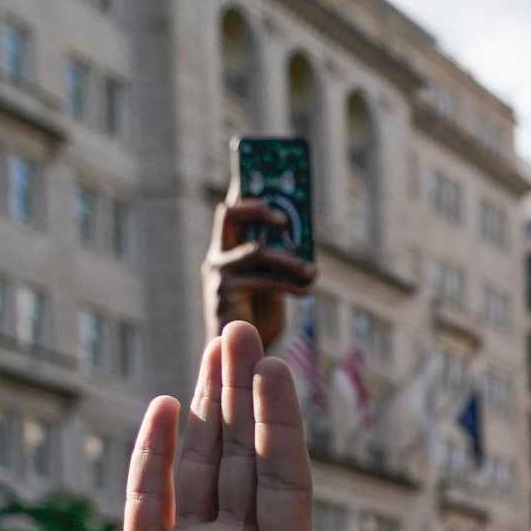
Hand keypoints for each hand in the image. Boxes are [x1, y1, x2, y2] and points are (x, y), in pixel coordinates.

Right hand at [114, 323, 412, 530]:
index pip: (285, 486)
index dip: (281, 428)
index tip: (281, 370)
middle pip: (244, 463)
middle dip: (244, 398)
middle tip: (243, 329)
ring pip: (201, 470)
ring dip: (207, 411)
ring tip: (214, 348)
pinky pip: (148, 506)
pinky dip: (156, 458)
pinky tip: (166, 411)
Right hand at [204, 198, 314, 350]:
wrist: (244, 353)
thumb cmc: (261, 315)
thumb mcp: (274, 281)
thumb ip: (279, 258)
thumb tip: (301, 235)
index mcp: (227, 249)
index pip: (233, 210)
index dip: (247, 190)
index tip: (269, 176)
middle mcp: (217, 255)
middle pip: (229, 214)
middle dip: (258, 207)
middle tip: (286, 218)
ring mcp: (218, 272)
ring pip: (256, 250)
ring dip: (289, 259)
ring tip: (313, 271)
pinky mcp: (224, 291)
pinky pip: (263, 279)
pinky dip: (289, 284)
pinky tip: (307, 291)